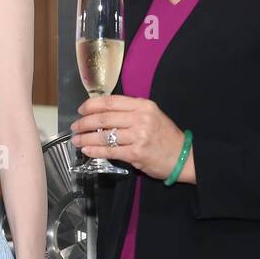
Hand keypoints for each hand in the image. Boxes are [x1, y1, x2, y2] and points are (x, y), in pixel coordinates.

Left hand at [69, 95, 190, 181]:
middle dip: (84, 123)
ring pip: (104, 136)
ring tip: (77, 140)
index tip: (81, 110)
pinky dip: (95, 151)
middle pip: (104, 118)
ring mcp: (138, 136)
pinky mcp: (136, 154)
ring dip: (86, 139)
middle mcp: (141, 118)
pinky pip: (110, 151)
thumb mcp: (151, 115)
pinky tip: (87, 151)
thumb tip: (102, 113)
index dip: (91, 105)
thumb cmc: (165, 136)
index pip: (110, 102)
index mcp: (143, 106)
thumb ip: (130, 112)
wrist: (184, 157)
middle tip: (75, 127)